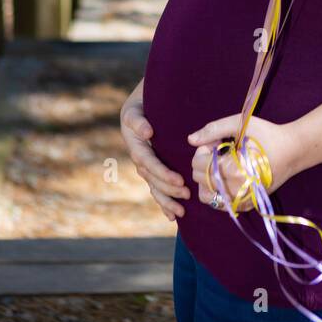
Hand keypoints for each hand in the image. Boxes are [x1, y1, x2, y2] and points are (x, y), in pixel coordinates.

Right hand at [120, 92, 190, 222]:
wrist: (142, 105)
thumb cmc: (141, 105)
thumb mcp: (134, 110)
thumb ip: (138, 121)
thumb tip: (146, 133)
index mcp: (135, 145)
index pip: (149, 163)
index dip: (163, 173)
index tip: (179, 180)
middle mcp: (140, 159)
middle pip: (153, 179)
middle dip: (169, 189)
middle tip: (187, 194)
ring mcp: (146, 166)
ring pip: (155, 188)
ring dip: (167, 201)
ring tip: (181, 212)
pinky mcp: (153, 170)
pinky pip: (157, 189)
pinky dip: (164, 203)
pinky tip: (172, 217)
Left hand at [187, 115, 300, 212]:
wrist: (293, 151)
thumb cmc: (267, 134)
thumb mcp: (241, 124)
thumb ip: (213, 129)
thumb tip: (191, 139)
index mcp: (234, 168)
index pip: (199, 164)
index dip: (202, 150)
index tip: (214, 143)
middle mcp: (237, 188)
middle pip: (201, 179)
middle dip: (203, 163)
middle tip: (218, 151)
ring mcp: (242, 199)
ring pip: (207, 196)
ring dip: (206, 180)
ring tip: (218, 166)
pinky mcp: (247, 204)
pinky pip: (221, 204)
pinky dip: (217, 192)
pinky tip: (226, 177)